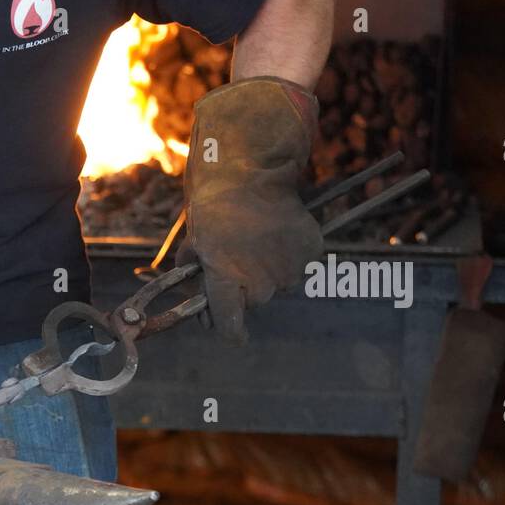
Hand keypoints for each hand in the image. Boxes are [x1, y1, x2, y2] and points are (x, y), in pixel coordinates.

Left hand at [181, 77, 322, 344]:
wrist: (252, 172)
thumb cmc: (216, 209)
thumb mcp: (195, 242)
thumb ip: (193, 276)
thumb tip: (193, 297)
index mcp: (227, 280)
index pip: (229, 325)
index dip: (228, 330)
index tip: (232, 333)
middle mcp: (260, 281)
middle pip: (255, 302)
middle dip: (245, 288)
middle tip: (238, 261)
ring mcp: (289, 268)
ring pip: (278, 285)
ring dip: (268, 272)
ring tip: (257, 242)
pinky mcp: (310, 253)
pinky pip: (298, 267)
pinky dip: (289, 257)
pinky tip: (276, 236)